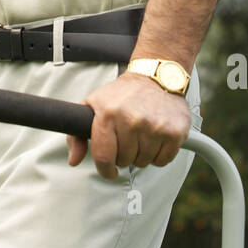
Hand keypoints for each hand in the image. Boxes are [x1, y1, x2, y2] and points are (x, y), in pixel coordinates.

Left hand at [66, 71, 191, 179]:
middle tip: (128, 140)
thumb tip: (73, 161)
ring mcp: (154, 126)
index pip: (104, 157)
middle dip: (124, 156)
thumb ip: (77, 135)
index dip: (105, 169)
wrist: (155, 77)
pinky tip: (155, 138)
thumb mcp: (93, 105)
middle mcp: (131, 120)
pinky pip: (162, 160)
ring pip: (144, 162)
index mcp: (108, 114)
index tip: (109, 171)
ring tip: (141, 136)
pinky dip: (159, 155)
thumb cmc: (121, 95)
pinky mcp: (174, 132)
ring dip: (141, 155)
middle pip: (125, 161)